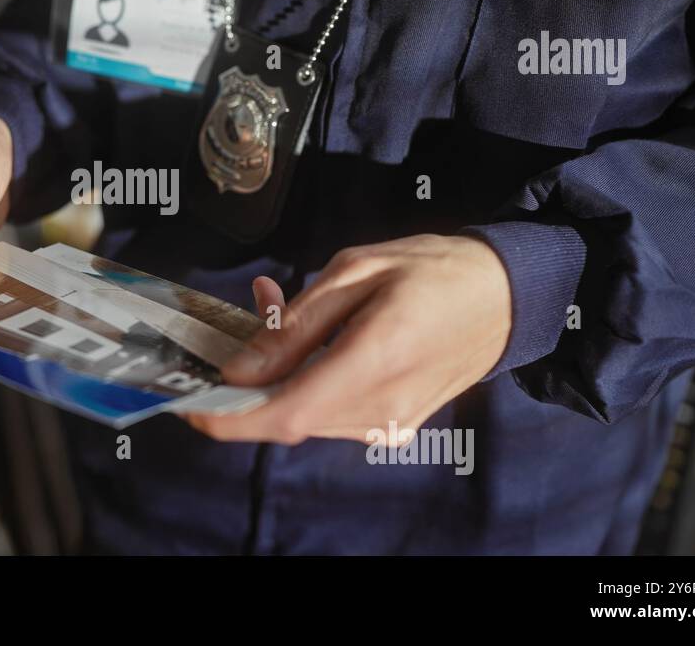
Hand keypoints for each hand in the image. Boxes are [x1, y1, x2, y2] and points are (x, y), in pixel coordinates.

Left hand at [187, 234, 511, 443]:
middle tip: (233, 328)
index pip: (285, 414)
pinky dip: (304, 381)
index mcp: (374, 358)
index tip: (186, 402)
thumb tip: (240, 370)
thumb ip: (295, 325)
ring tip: (276, 310)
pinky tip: (309, 339)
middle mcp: (382, 404)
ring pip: (304, 415)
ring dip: (275, 376)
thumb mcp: (355, 271)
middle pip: (286, 418)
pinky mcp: (393, 425)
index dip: (228, 417)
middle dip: (246, 381)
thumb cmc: (433, 269)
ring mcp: (391, 422)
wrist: (507, 297)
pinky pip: (330, 413)